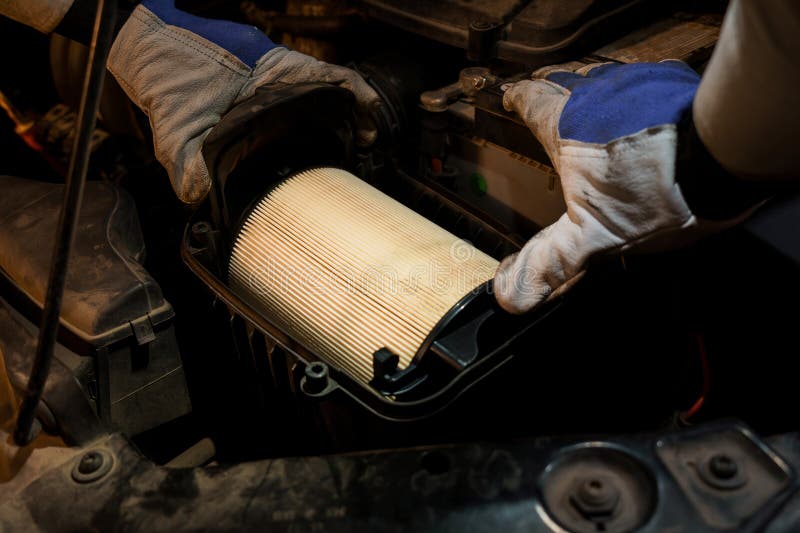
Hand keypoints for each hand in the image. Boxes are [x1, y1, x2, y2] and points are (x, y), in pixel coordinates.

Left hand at [107, 0, 379, 203]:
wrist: (136, 43)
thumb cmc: (160, 61)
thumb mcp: (174, 115)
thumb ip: (184, 158)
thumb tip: (196, 197)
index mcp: (269, 69)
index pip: (330, 77)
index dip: (357, 98)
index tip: (370, 121)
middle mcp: (273, 73)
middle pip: (329, 91)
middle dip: (352, 116)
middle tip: (363, 144)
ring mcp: (264, 81)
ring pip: (311, 99)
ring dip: (330, 120)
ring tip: (343, 147)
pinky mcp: (250, 92)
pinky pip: (287, 106)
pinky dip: (300, 124)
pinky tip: (298, 147)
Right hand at [495, 61, 700, 312]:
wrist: (723, 156)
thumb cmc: (650, 193)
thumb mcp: (593, 236)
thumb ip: (551, 262)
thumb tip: (509, 297)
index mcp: (566, 125)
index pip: (530, 99)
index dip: (519, 98)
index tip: (512, 97)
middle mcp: (596, 94)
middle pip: (565, 80)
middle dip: (554, 89)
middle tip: (549, 98)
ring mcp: (637, 84)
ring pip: (604, 77)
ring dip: (594, 90)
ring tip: (593, 105)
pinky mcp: (675, 83)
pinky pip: (644, 80)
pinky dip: (635, 94)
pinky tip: (644, 113)